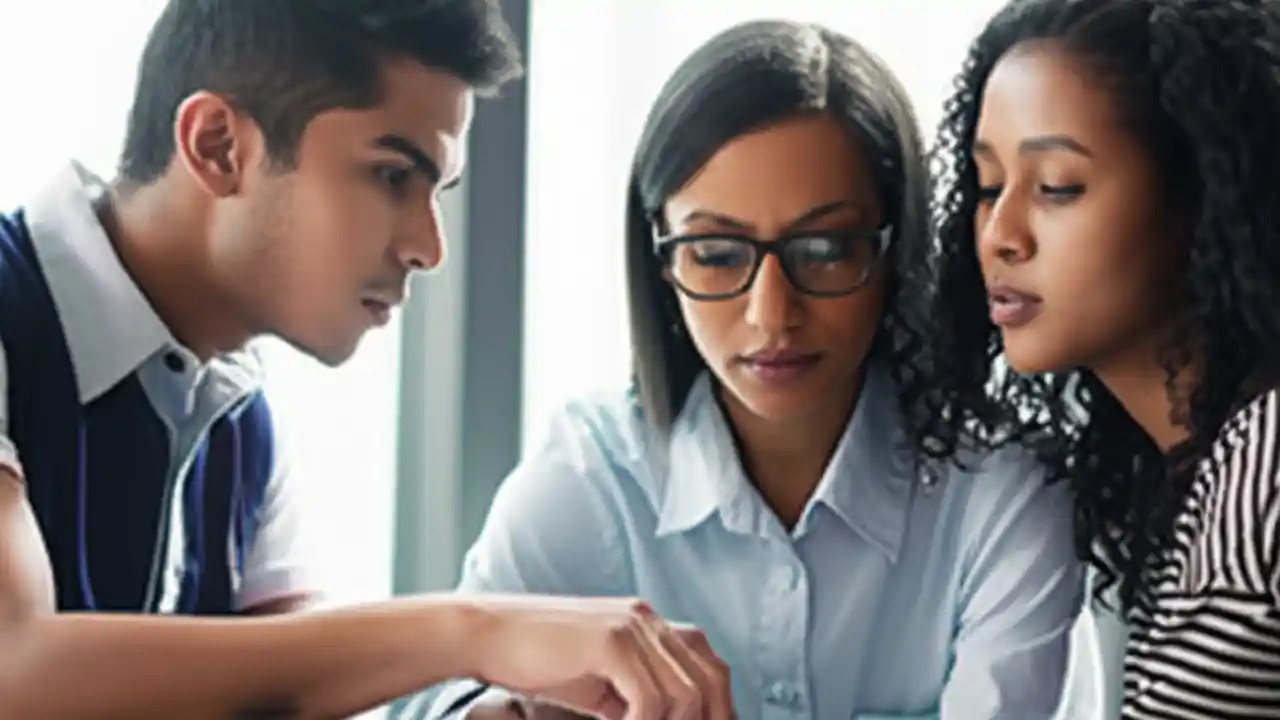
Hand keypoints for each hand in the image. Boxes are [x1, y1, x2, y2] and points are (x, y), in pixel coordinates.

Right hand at [464, 595, 733, 719]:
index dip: (720, 707)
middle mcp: (647, 619)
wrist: (485, 634)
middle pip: (710, 677)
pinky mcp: (610, 640)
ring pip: (685, 693)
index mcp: (648, 625)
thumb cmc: (534, 661)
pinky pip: (650, 698)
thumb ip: (635, 700)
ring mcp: (631, 626)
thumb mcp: (598, 685)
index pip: (709, 666)